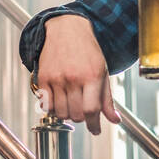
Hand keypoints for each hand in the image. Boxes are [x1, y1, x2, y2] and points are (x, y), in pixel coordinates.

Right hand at [35, 14, 120, 134]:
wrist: (66, 28)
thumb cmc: (86, 49)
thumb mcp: (102, 71)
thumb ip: (107, 98)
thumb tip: (114, 120)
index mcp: (91, 75)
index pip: (91, 109)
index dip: (94, 124)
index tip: (95, 130)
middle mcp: (73, 77)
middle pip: (76, 114)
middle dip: (81, 118)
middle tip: (83, 111)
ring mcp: (56, 78)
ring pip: (60, 113)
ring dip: (67, 115)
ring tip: (71, 105)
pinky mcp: (43, 78)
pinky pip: (46, 105)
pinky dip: (53, 109)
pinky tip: (59, 101)